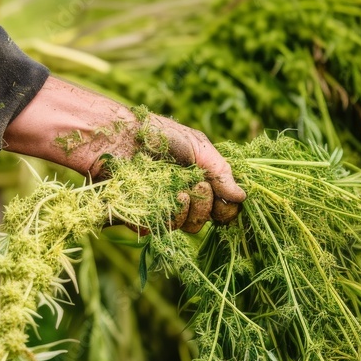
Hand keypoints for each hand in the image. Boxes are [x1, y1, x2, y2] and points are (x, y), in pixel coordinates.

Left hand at [2, 77, 245, 231]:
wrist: (117, 135)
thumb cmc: (157, 133)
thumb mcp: (196, 145)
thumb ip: (220, 170)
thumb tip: (243, 196)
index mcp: (198, 181)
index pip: (221, 208)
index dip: (227, 209)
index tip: (228, 201)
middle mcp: (181, 197)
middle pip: (203, 220)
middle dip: (204, 205)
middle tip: (195, 183)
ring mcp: (158, 206)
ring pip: (181, 227)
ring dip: (184, 210)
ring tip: (177, 190)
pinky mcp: (137, 214)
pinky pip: (155, 227)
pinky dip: (159, 214)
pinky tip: (156, 196)